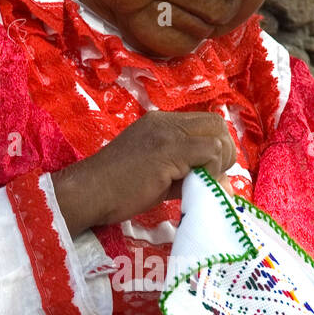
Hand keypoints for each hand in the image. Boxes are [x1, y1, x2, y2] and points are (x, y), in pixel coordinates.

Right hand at [51, 111, 236, 235]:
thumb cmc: (115, 190)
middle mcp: (165, 122)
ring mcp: (167, 134)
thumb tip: (218, 183)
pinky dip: (212, 169)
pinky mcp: (168, 150)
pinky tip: (196, 185)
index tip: (209, 171)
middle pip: (216, 123)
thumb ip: (185, 174)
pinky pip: (209, 151)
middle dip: (224, 151)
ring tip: (203, 182)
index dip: (216, 146)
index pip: (204, 123)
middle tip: (214, 177)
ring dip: (219, 162)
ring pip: (216, 135)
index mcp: (160, 124)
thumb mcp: (156, 177)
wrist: (89, 192)